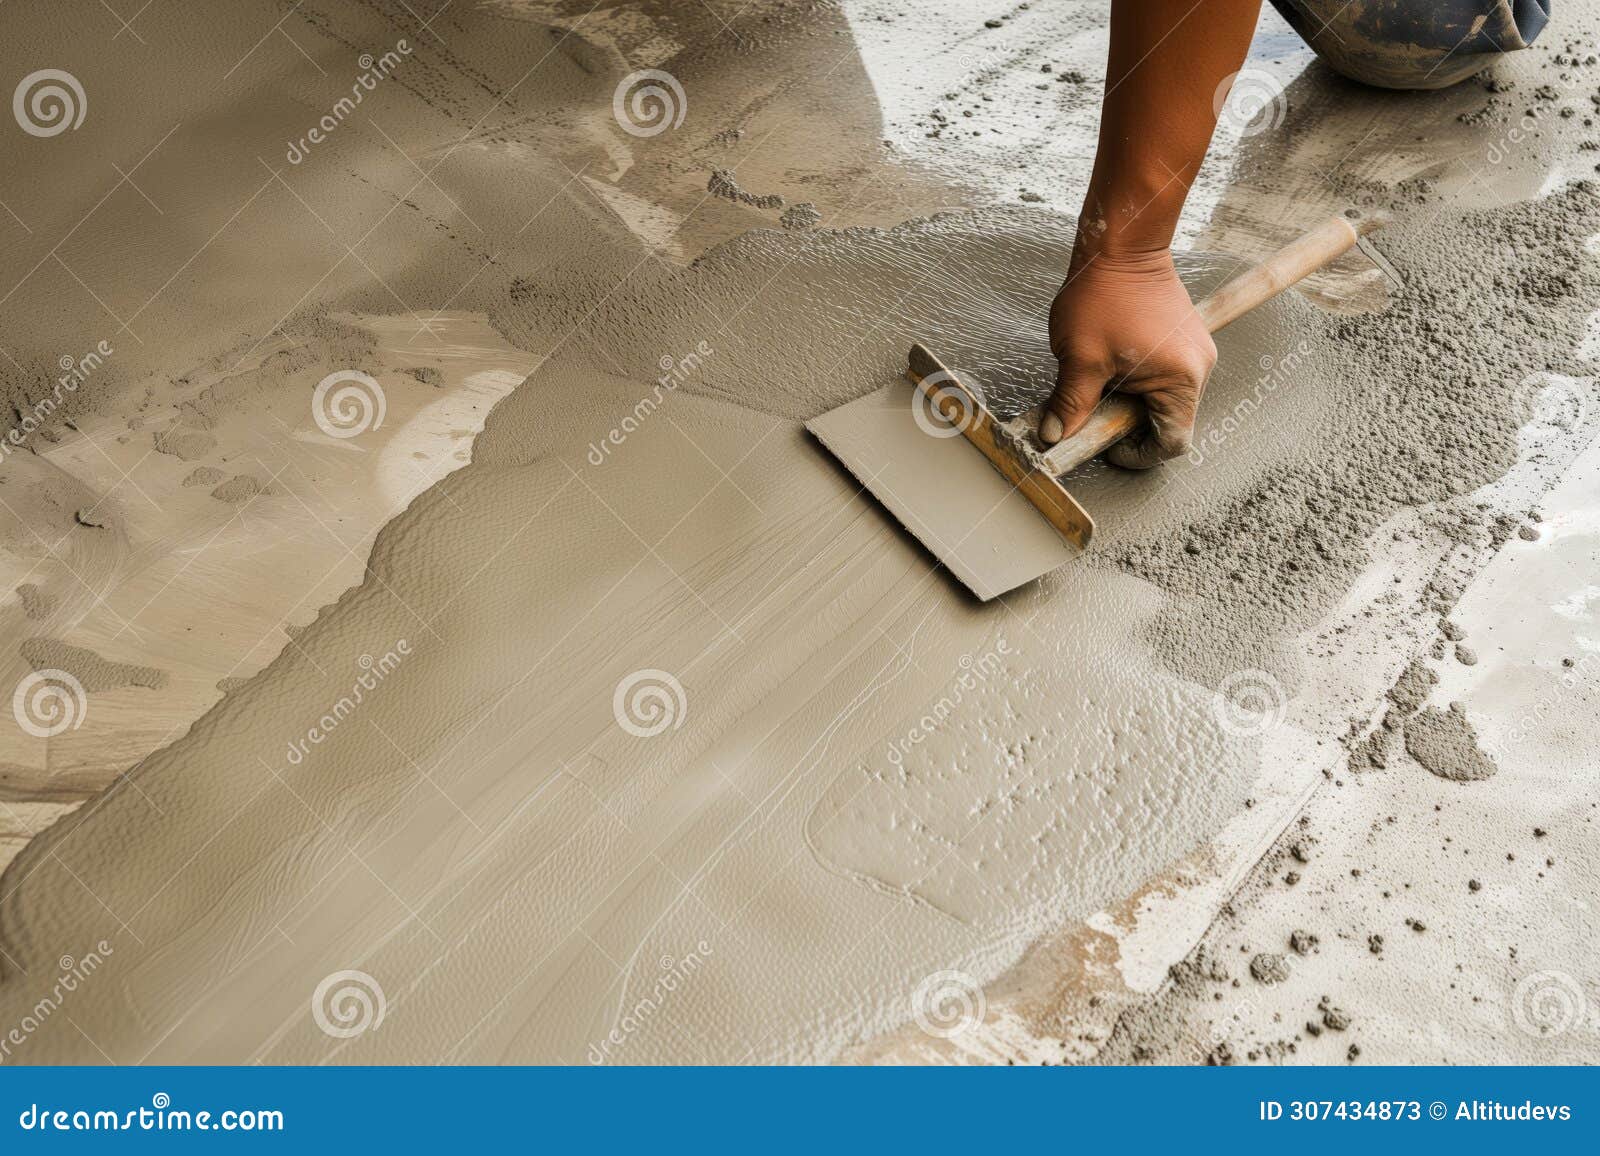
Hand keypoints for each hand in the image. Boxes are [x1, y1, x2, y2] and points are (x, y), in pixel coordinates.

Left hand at [1040, 248, 1215, 468]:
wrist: (1120, 244)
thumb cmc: (1104, 293)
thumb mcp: (1080, 359)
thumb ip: (1070, 405)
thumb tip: (1054, 436)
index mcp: (1182, 379)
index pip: (1172, 442)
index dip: (1137, 455)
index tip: (1105, 447)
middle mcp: (1199, 368)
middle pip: (1168, 423)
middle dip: (1128, 426)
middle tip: (1093, 415)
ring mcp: (1194, 353)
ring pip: (1163, 401)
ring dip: (1130, 403)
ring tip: (1100, 384)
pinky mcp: (1184, 341)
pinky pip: (1163, 377)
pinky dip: (1136, 383)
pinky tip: (1111, 368)